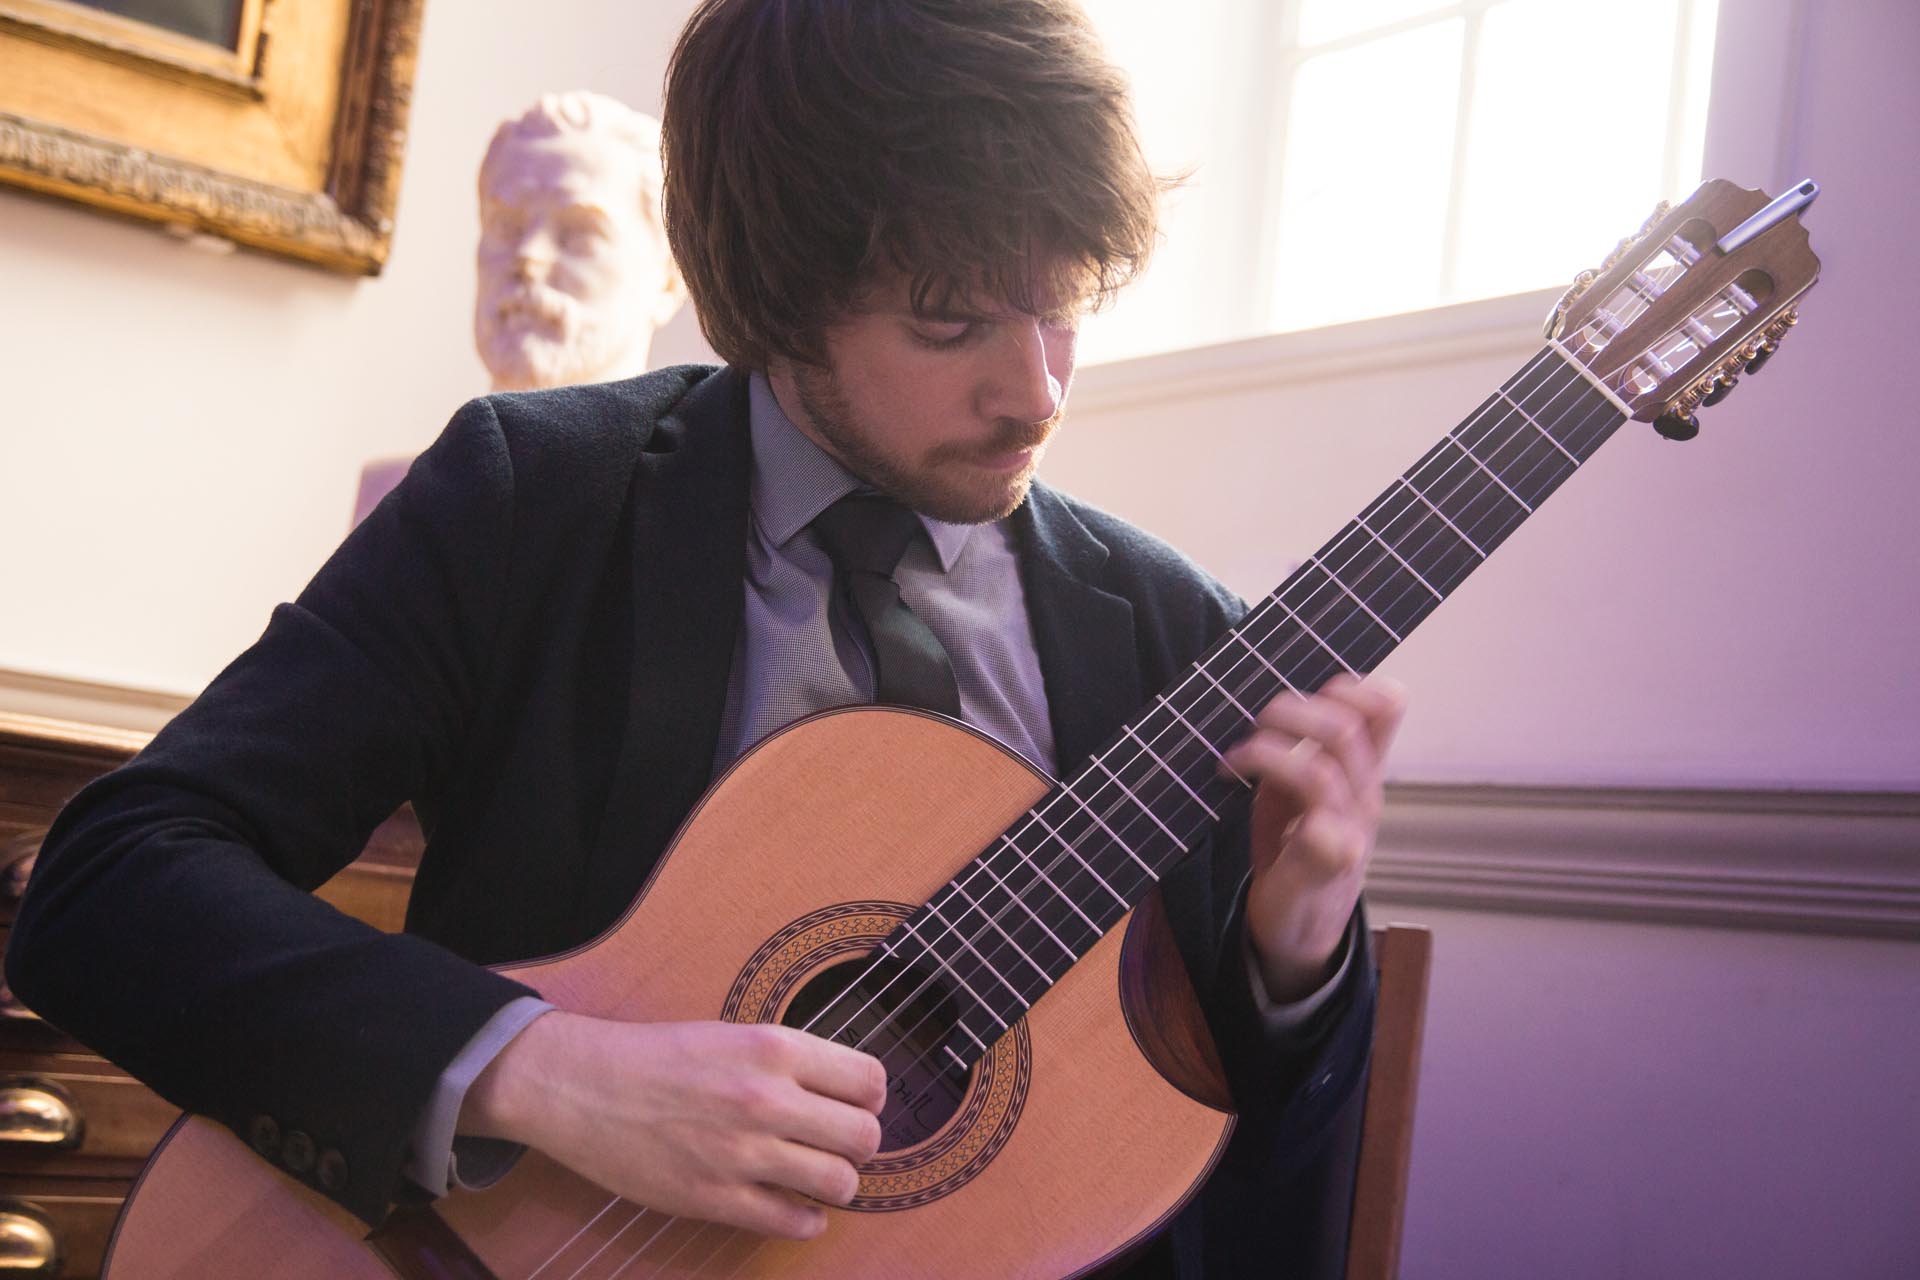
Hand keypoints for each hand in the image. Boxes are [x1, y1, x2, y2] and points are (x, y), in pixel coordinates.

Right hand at [462, 1014, 886, 1238]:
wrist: (585, 1086)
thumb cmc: (658, 1057)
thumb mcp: (734, 1034)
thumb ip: (789, 1061)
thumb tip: (844, 1091)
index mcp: (774, 1048)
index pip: (869, 1080)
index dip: (870, 1096)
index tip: (856, 1103)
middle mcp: (766, 1099)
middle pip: (865, 1136)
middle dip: (859, 1144)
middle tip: (836, 1143)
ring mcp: (742, 1153)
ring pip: (839, 1183)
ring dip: (837, 1184)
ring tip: (818, 1176)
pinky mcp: (715, 1197)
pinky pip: (793, 1221)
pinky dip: (806, 1220)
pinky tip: (795, 1207)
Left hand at [1221, 674, 1407, 1002]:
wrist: (1300, 925)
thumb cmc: (1297, 843)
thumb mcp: (1300, 784)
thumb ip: (1298, 742)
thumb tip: (1261, 689)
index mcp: (1361, 769)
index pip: (1386, 709)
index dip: (1353, 683)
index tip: (1309, 684)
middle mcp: (1364, 795)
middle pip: (1346, 730)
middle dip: (1291, 711)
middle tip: (1254, 718)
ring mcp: (1350, 832)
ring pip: (1323, 773)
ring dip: (1270, 753)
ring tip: (1236, 756)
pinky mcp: (1326, 867)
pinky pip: (1321, 832)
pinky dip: (1280, 806)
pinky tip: (1237, 789)